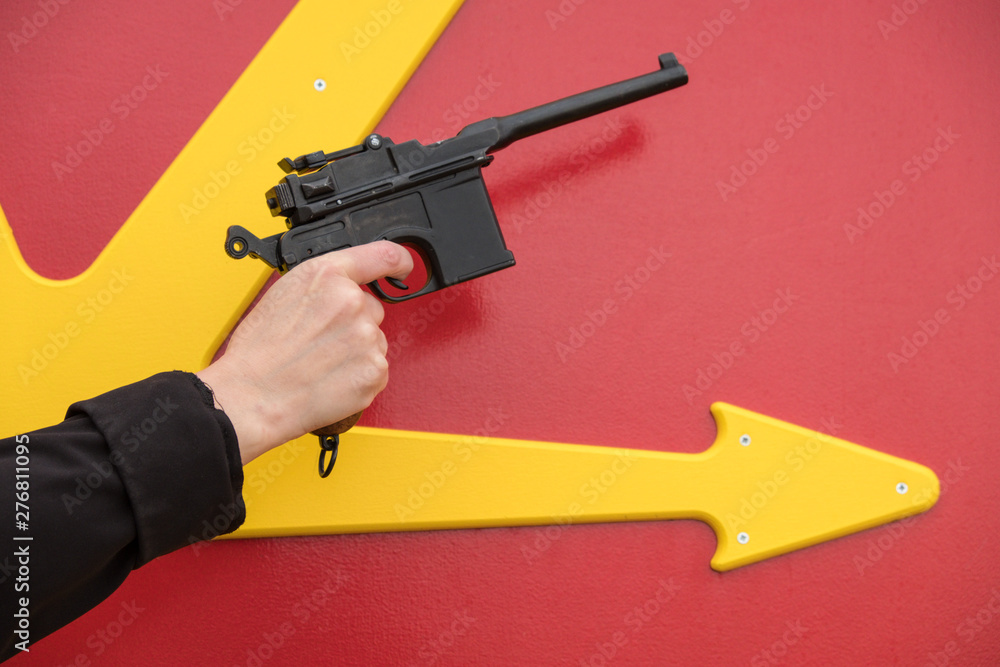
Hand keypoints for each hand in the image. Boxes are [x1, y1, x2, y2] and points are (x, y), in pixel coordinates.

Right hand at [197, 241, 412, 463]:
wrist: (252, 396)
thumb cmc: (258, 352)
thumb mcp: (283, 294)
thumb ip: (323, 285)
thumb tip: (344, 287)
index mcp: (327, 276)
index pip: (383, 255)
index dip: (399, 261)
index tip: (403, 267)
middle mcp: (352, 302)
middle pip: (372, 309)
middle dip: (353, 324)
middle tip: (321, 343)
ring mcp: (366, 337)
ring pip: (373, 341)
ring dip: (356, 352)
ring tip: (320, 364)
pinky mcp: (375, 370)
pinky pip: (376, 368)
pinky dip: (359, 376)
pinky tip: (331, 379)